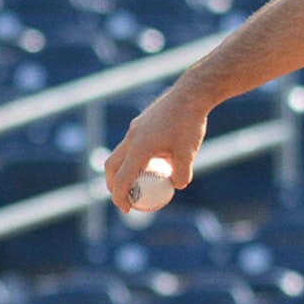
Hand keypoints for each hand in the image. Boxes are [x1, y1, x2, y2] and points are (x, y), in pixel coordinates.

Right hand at [102, 87, 208, 212]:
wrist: (191, 93)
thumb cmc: (190, 123)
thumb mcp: (189, 151)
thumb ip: (181, 173)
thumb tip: (177, 186)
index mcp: (139, 148)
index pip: (121, 179)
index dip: (120, 198)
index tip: (126, 210)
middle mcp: (131, 138)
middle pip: (111, 166)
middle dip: (112, 184)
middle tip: (124, 197)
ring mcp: (135, 128)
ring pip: (121, 153)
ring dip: (124, 169)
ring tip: (140, 181)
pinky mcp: (141, 122)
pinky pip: (132, 144)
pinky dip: (135, 156)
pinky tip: (155, 159)